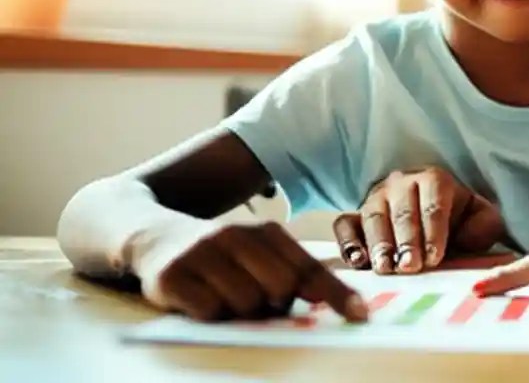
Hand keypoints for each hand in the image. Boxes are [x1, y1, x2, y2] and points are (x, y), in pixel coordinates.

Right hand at [129, 218, 366, 321]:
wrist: (151, 234)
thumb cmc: (218, 255)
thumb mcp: (256, 253)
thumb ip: (291, 273)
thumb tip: (335, 303)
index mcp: (265, 232)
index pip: (309, 267)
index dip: (336, 293)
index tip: (360, 315)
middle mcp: (235, 237)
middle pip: (281, 289)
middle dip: (275, 304)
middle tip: (257, 299)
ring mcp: (203, 255)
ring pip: (246, 304)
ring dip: (240, 312)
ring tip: (224, 296)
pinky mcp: (173, 277)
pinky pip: (210, 313)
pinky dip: (210, 315)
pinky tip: (200, 300)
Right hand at [332, 167, 506, 274]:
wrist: (432, 213)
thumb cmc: (458, 218)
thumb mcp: (480, 218)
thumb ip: (485, 225)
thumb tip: (470, 238)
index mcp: (434, 180)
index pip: (433, 204)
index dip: (434, 232)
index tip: (435, 258)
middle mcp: (401, 183)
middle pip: (402, 211)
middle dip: (407, 240)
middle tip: (410, 267)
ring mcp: (375, 198)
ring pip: (374, 217)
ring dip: (379, 244)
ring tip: (386, 269)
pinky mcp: (355, 215)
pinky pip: (345, 224)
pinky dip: (348, 242)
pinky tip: (358, 262)